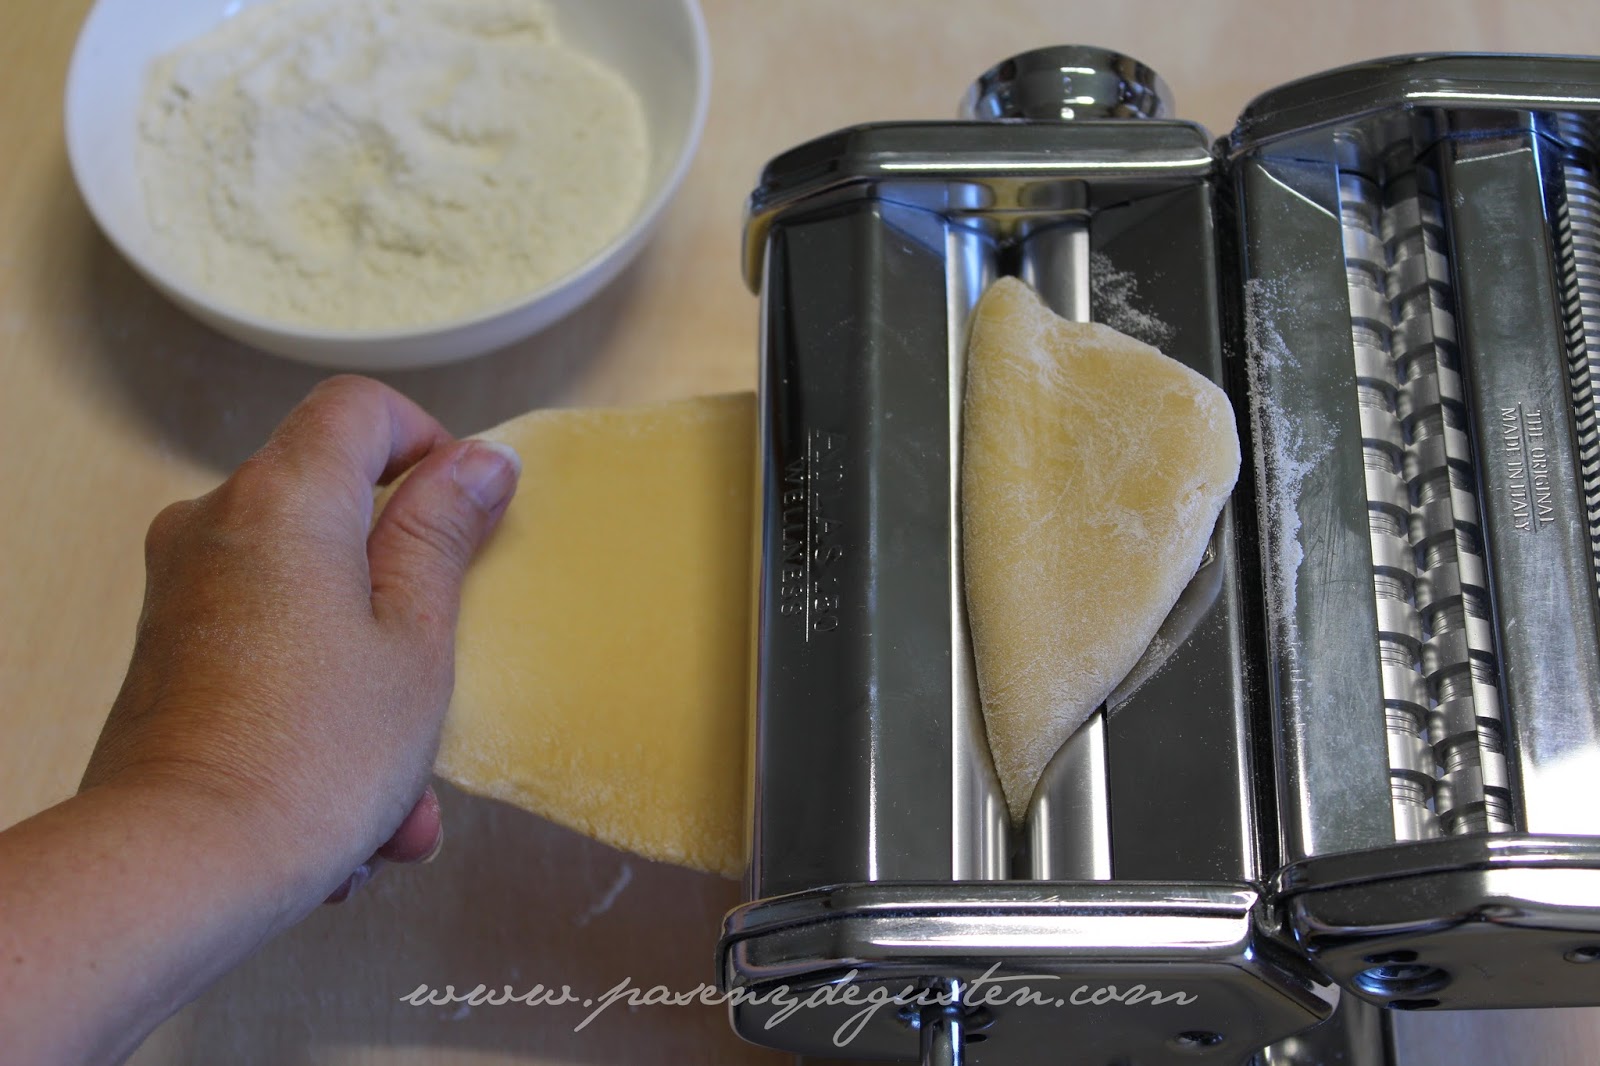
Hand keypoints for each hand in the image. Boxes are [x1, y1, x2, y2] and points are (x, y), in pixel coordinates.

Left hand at [81, 374, 520, 906]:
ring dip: (371, 679)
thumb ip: (442, 534)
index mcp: (284, 498)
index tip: (463, 513)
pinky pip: (270, 649)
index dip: (426, 443)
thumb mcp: (417, 637)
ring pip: (311, 599)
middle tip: (445, 680)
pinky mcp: (170, 651)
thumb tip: (478, 460)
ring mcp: (183, 588)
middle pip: (337, 510)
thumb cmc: (312, 755)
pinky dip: (320, 705)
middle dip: (407, 598)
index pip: (359, 408)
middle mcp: (216, 523)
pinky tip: (357, 807)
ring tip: (403, 792)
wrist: (180, 868)